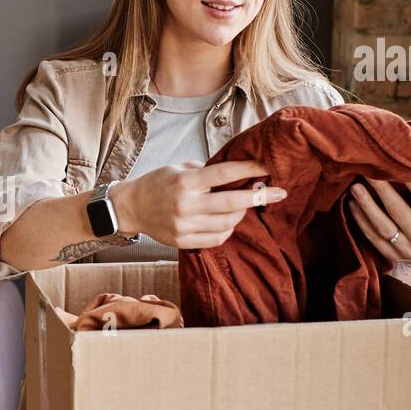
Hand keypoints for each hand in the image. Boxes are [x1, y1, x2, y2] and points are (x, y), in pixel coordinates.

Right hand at [112, 160, 286, 248]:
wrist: (131, 207)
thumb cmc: (157, 184)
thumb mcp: (178, 169)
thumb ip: (205, 171)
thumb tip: (237, 172)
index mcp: (185, 182)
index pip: (224, 174)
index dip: (249, 170)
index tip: (267, 168)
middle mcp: (185, 205)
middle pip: (232, 202)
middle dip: (259, 196)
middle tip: (279, 192)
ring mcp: (184, 226)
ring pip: (227, 223)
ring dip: (242, 213)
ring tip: (246, 204)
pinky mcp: (183, 241)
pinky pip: (216, 238)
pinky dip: (228, 230)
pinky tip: (229, 221)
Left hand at [347, 180, 410, 293]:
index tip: (399, 166)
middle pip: (398, 211)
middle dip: (382, 190)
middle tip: (369, 172)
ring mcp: (406, 249)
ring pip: (382, 226)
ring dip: (367, 205)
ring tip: (355, 188)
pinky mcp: (391, 255)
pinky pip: (372, 237)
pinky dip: (361, 220)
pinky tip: (352, 204)